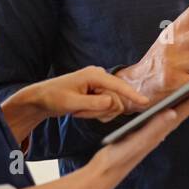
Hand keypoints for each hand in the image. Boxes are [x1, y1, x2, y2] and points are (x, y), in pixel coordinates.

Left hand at [31, 66, 149, 121]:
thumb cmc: (53, 97)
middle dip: (99, 111)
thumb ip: (93, 103)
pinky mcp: (100, 92)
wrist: (42, 98)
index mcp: (94, 75)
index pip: (118, 85)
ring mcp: (100, 85)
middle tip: (80, 113)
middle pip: (116, 100)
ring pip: (112, 106)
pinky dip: (96, 113)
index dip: (132, 94)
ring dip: (96, 113)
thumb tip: (113, 103)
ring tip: (79, 111)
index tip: (145, 102)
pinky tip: (82, 111)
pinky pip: (108, 107)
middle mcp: (100, 77)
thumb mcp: (71, 103)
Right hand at [73, 78, 188, 188]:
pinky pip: (166, 111)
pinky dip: (174, 101)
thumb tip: (172, 113)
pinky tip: (173, 97)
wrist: (107, 170)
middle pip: (186, 107)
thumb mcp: (137, 141)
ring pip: (178, 109)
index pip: (186, 108)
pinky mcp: (147, 129)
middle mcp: (163, 128)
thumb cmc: (121, 156)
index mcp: (162, 128)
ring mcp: (156, 129)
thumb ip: (154, 127)